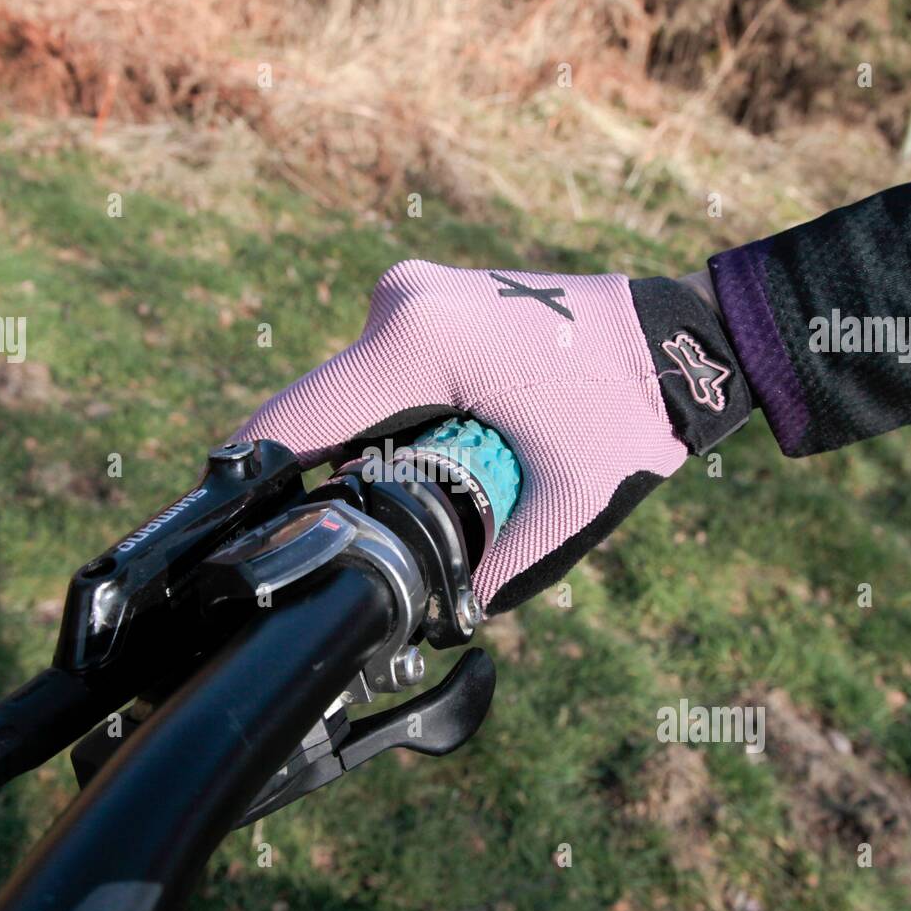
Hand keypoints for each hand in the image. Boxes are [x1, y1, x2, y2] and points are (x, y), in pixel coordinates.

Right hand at [239, 260, 739, 613]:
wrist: (682, 342)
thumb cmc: (632, 414)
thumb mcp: (564, 506)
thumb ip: (494, 570)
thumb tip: (437, 618)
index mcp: (418, 343)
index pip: (296, 421)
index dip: (254, 482)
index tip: (229, 533)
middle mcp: (399, 303)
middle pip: (318, 411)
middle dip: (327, 475)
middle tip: (363, 529)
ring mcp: (411, 293)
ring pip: (348, 392)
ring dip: (365, 446)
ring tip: (424, 485)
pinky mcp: (427, 299)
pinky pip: (377, 372)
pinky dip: (388, 417)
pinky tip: (439, 446)